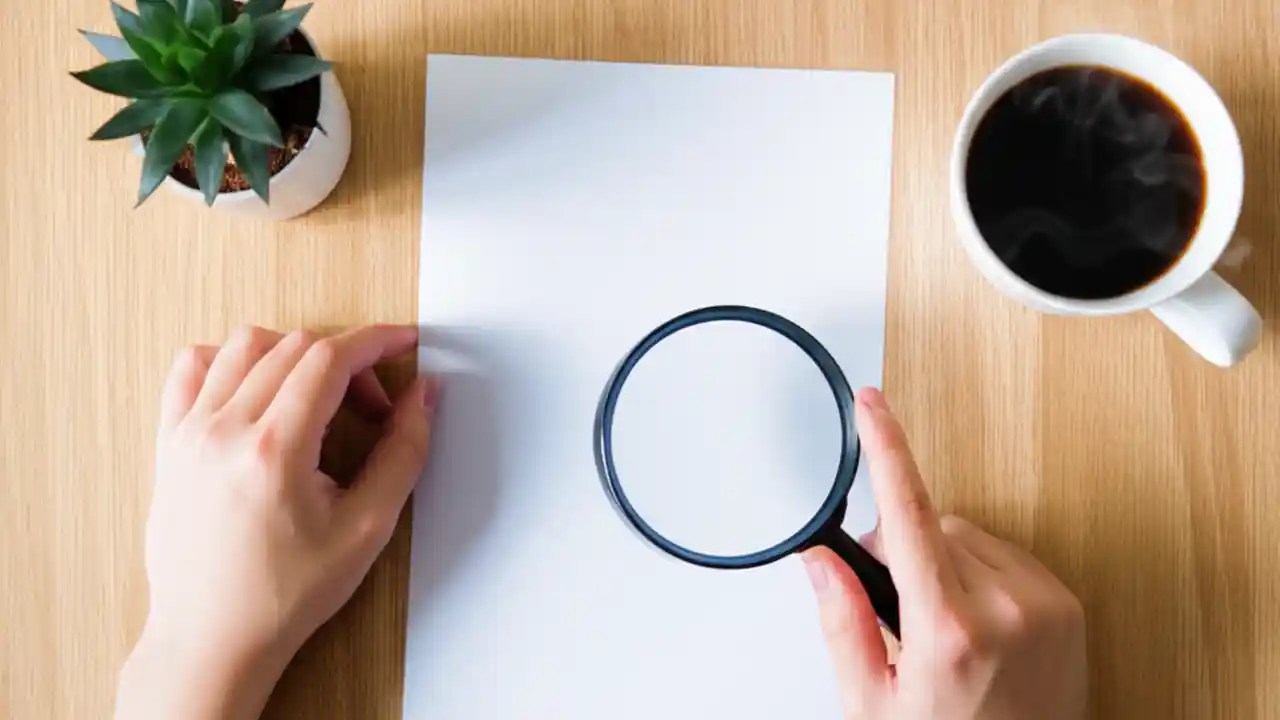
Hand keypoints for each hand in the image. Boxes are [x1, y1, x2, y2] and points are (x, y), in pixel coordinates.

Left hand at [116, 325, 438, 719]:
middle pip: (295, 347)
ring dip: (294, 353)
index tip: (404, 342)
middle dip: (349, 362)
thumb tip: (423, 395)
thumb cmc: (285, 594)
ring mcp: (188, 433)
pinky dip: (231, 361)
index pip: (330, 358)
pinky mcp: (169, 442)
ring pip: (245, 345)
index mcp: (274, 450)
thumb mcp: (366, 528)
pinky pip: (191, 368)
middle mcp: (224, 430)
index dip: (377, 341)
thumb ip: (403, 453)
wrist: (213, 637)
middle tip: (374, 407)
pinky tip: (259, 390)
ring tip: (319, 396)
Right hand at [801, 388, 1085, 719]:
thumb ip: (841, 623)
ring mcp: (1045, 606)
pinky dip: (985, 577)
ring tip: (944, 627)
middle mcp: (1007, 609)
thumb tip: (820, 563)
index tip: (873, 405)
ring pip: (971, 538)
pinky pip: (1009, 558)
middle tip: (897, 608)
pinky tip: (978, 625)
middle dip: (904, 549)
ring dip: (947, 563)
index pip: (908, 512)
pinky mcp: (1068, 607)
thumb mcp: (872, 701)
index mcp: (948, 629)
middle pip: (935, 524)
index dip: (886, 448)